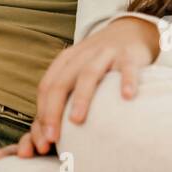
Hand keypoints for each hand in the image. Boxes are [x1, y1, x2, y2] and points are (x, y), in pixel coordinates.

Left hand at [0, 17, 157, 161]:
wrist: (128, 31)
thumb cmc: (100, 64)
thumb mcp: (78, 73)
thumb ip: (65, 99)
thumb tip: (48, 138)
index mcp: (66, 61)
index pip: (47, 86)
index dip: (42, 112)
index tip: (44, 140)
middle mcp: (82, 56)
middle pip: (62, 82)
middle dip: (54, 110)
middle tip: (53, 137)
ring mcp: (105, 54)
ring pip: (89, 74)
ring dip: (81, 97)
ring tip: (77, 120)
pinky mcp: (128, 55)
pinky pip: (127, 68)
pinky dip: (126, 80)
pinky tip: (126, 97)